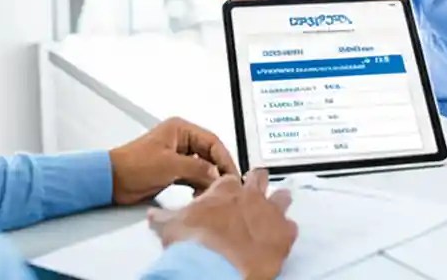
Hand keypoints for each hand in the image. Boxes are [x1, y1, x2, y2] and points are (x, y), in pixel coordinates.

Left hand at [109, 117, 238, 204]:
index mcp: (180, 130)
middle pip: (209, 154)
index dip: (224, 158)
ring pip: (202, 166)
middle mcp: (180, 140)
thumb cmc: (132, 165)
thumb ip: (197, 168)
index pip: (212, 141)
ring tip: (213, 191)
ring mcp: (176, 155)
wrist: (111, 180)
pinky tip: (200, 194)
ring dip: (208, 179)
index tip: (232, 173)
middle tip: (226, 185)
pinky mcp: (172, 170)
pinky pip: (193, 176)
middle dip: (217, 170)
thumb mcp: (169, 165)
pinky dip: (198, 184)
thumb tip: (216, 173)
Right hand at [149, 169, 296, 279]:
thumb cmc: (193, 242)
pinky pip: (291, 227)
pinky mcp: (284, 233)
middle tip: (253, 194)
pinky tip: (280, 239)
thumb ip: (165, 216)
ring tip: (275, 212)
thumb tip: (155, 214)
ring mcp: (270, 213)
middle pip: (260, 179)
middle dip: (258, 184)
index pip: (230, 180)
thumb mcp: (171, 224)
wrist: (211, 265)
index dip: (229, 189)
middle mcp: (250, 195)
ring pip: (283, 197)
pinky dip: (287, 233)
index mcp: (225, 189)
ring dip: (279, 203)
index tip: (226, 196)